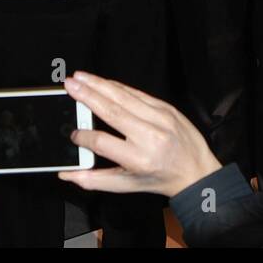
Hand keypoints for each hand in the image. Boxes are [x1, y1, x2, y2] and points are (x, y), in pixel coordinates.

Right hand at [57, 71, 221, 197]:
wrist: (196, 170)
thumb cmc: (160, 178)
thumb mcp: (127, 185)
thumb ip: (94, 180)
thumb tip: (66, 174)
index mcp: (139, 159)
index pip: (103, 142)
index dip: (84, 137)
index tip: (74, 134)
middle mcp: (150, 136)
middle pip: (111, 111)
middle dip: (87, 96)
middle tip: (69, 85)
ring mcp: (160, 118)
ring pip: (123, 97)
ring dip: (98, 84)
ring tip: (79, 77)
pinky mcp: (165, 108)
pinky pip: (136, 93)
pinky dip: (116, 86)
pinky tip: (101, 81)